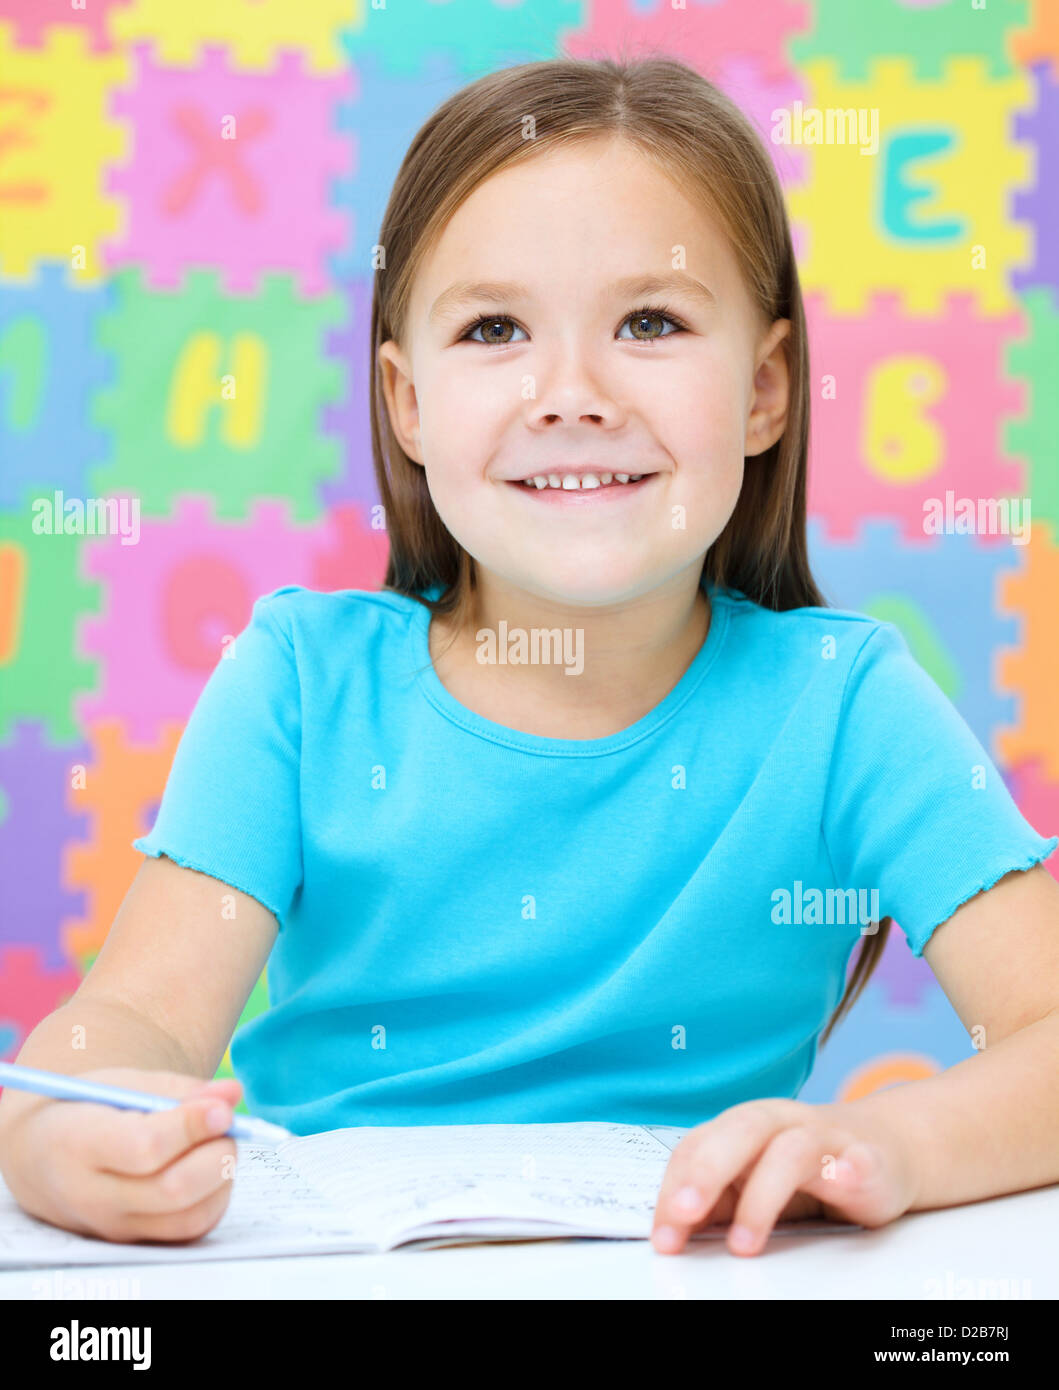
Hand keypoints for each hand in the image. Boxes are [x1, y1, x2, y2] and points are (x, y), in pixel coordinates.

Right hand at [0, 1068, 245, 1244]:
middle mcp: (93, 1197)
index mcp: (78, 1144)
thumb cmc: (86, 1109)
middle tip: (227, 1122)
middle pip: (174, 1190)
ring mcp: (114, 1227)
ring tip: (214, 1142)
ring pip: (191, 1217)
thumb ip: (178, 1089)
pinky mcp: (137, 1241)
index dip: (192, 1127)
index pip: (144, 1147)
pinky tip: (207, 1166)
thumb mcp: (121, 1083)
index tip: (222, 1108)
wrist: (41, 1157)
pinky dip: (214, 1196)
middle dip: (217, 1152)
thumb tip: (233, 1095)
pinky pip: (191, 1228)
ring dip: (221, 1176)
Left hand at [651, 1098, 917, 1256]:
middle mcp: (779, 1123)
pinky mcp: (866, 1159)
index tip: (664, 1235)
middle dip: (706, 1173)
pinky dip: (848, 1169)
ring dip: (762, 1197)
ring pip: (789, 1150)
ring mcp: (823, 1137)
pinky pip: (857, 1159)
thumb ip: (717, 1200)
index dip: (674, 1188)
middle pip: (737, 1133)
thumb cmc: (808, 1165)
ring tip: (744, 1242)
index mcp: (742, 1127)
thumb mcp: (753, 1182)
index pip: (697, 1147)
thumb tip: (672, 1232)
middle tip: (686, 1214)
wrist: (885, 1146)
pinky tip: (842, 1180)